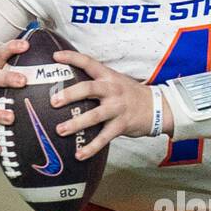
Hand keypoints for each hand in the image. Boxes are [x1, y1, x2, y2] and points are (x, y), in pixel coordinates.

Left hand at [49, 50, 171, 159]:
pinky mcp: (121, 125)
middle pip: (89, 88)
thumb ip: (96, 83)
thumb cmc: (130, 94)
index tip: (55, 56)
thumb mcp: (116, 81)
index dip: (72, 58)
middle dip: (70, 94)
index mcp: (108, 76)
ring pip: (94, 115)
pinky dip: (91, 147)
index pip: (89, 62)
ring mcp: (117, 108)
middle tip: (54, 101)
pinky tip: (79, 154)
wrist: (157, 107)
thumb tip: (69, 86)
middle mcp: (112, 90)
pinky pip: (104, 138)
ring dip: (76, 123)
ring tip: (60, 130)